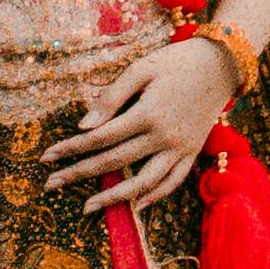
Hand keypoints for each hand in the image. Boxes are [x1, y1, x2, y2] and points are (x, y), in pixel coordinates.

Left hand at [41, 28, 239, 216]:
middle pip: (114, 162)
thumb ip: (112, 96)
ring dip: (114, 197)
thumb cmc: (176, 61)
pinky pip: (173, 181)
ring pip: (143, 182)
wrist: (222, 64)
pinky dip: (154, 196)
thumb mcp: (141, 68)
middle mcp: (163, 137)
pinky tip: (135, 205)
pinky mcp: (192, 152)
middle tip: (51, 184)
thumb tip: (84, 125)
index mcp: (147, 114)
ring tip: (88, 207)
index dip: (71, 148)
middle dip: (79, 173)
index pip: (100, 138)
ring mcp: (180, 148)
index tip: (47, 157)